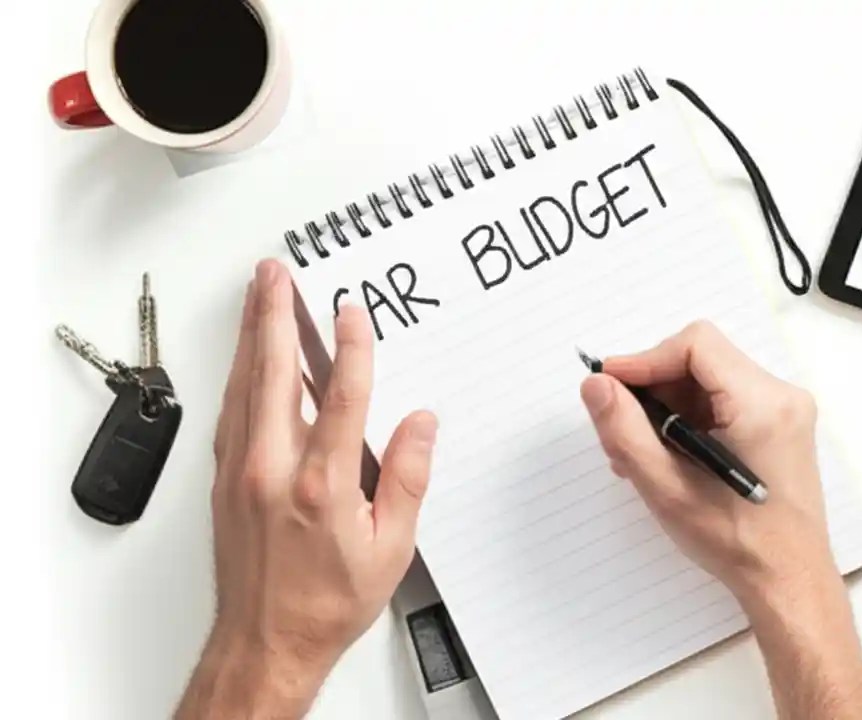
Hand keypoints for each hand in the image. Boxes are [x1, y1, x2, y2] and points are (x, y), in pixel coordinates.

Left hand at [178, 259, 437, 716]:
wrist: (265, 644)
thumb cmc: (325, 604)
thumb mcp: (391, 549)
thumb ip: (408, 479)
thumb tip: (420, 424)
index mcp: (320, 486)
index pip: (340, 397)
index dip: (349, 348)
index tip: (351, 313)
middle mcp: (272, 471)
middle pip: (272, 374)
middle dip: (272, 316)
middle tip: (274, 276)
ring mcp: (240, 473)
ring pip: (243, 387)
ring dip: (249, 336)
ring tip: (255, 297)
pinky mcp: (223, 481)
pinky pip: (231, 412)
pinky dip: (238, 375)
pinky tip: (244, 358)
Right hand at [578, 320, 837, 607]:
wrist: (788, 580)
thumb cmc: (735, 541)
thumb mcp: (667, 487)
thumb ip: (626, 430)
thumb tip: (596, 385)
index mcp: (761, 404)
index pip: (695, 345)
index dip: (645, 359)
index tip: (609, 387)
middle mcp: (781, 396)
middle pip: (701, 360)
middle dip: (654, 389)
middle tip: (620, 430)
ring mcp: (785, 411)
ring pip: (709, 380)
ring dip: (669, 407)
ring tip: (640, 454)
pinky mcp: (780, 426)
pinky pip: (725, 401)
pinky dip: (690, 419)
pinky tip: (668, 457)